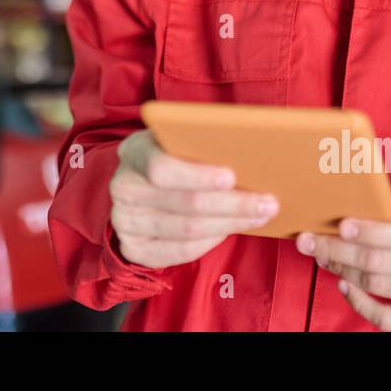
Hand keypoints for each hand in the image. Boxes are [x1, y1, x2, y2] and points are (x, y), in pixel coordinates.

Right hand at [109, 130, 278, 268]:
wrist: (145, 184)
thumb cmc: (176, 156)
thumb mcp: (182, 138)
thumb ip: (204, 139)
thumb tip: (252, 147)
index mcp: (134, 150)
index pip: (160, 167)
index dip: (197, 175)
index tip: (232, 177)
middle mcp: (123, 186)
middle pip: (183, 203)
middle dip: (231, 204)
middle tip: (268, 203)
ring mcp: (124, 219)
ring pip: (187, 229)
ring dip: (229, 223)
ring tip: (260, 215)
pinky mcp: (133, 247)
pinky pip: (179, 251)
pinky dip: (210, 242)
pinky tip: (231, 229)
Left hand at [296, 192, 390, 330]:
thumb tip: (346, 200)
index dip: (368, 231)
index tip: (340, 225)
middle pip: (378, 262)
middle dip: (337, 251)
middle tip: (309, 241)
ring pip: (377, 287)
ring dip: (342, 271)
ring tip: (323, 257)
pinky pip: (387, 319)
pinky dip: (360, 303)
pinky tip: (344, 284)